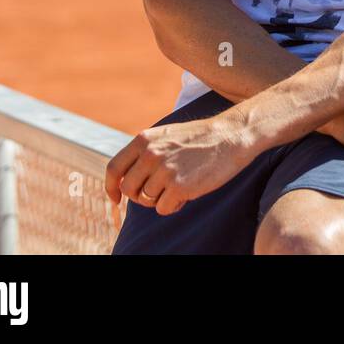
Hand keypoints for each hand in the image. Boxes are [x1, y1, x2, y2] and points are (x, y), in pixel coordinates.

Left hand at [104, 113, 255, 215]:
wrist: (232, 135)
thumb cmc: (202, 138)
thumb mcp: (168, 135)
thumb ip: (146, 151)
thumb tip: (127, 177)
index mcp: (144, 140)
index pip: (113, 168)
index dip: (111, 187)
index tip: (116, 197)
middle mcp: (150, 154)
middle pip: (128, 188)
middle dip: (139, 196)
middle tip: (157, 193)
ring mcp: (164, 170)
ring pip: (146, 200)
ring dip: (160, 199)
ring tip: (179, 187)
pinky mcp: (179, 186)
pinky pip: (163, 209)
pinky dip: (174, 206)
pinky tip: (188, 193)